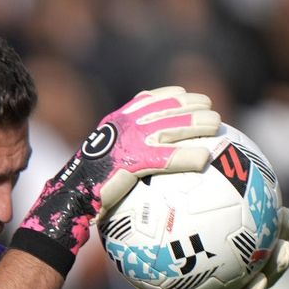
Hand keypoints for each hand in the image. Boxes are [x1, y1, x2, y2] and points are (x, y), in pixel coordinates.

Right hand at [18, 86, 220, 255]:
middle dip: (192, 105)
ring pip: (171, 128)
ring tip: (217, 127)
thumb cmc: (88, 183)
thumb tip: (141, 158)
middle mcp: (124, 125)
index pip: (146, 98)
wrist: (71, 194)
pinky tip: (204, 160)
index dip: (169, 94)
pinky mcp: (132, 161)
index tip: (186, 94)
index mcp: (117, 121)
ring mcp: (129, 142)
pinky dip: (188, 157)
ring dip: (197, 125)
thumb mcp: (103, 159)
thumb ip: (121, 150)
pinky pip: (167, 158)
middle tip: (211, 109)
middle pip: (166, 108)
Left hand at [132, 206, 288, 288]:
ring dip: (276, 269)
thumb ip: (176, 210)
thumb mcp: (168, 237)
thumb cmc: (168, 263)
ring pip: (269, 274)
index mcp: (238, 240)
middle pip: (276, 248)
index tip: (282, 209)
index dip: (280, 217)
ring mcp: (246, 282)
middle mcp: (248, 261)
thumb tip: (177, 176)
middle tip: (286, 234)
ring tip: (278, 259)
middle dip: (284, 241)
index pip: (265, 224)